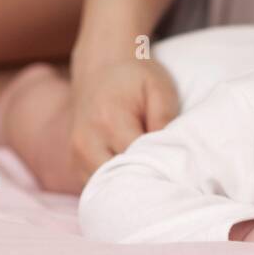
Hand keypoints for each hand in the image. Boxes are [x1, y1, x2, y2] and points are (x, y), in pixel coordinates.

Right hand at [68, 58, 179, 183]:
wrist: (99, 66)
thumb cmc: (134, 76)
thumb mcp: (159, 87)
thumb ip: (165, 118)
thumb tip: (171, 152)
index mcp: (110, 122)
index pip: (138, 162)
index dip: (160, 170)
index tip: (178, 171)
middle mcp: (87, 142)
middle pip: (118, 181)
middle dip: (144, 185)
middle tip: (168, 182)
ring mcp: (76, 154)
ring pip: (105, 188)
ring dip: (128, 188)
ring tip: (151, 180)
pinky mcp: (74, 162)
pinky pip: (95, 186)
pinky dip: (114, 186)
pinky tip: (133, 178)